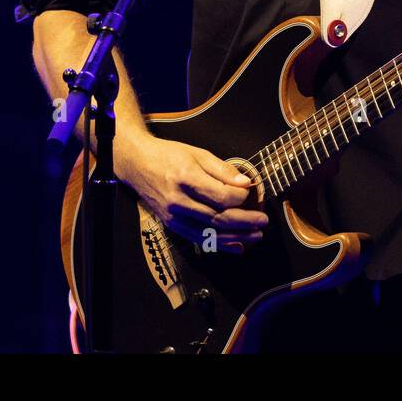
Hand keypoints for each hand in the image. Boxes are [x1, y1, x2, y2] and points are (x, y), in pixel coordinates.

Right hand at [118, 134, 268, 253]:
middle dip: (245, 222)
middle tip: (263, 221)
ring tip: (256, 236)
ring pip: (210, 234)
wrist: (138, 165)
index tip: (250, 192)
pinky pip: (199, 239)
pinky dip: (220, 245)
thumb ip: (223, 170)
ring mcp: (174, 217)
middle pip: (218, 218)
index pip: (220, 196)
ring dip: (237, 237)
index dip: (240, 198)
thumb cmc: (169, 156)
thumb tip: (245, 184)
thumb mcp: (198, 154)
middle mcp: (178, 201)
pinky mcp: (172, 226)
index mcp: (186, 178)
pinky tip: (237, 246)